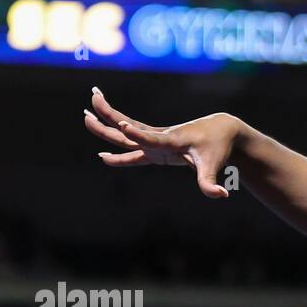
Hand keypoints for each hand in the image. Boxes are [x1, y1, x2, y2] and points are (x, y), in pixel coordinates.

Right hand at [84, 87, 240, 197]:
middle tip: (88, 111)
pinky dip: (119, 151)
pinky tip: (104, 156)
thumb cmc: (217, 148)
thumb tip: (221, 195)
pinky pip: (134, 148)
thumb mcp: (214, 166)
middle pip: (129, 130)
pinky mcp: (157, 148)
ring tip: (85, 114)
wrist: (221, 131)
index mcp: (173, 140)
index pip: (152, 138)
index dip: (138, 135)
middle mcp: (161, 138)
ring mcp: (157, 142)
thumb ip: (211, 182)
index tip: (123, 127)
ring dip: (106, 124)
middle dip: (109, 120)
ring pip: (126, 134)